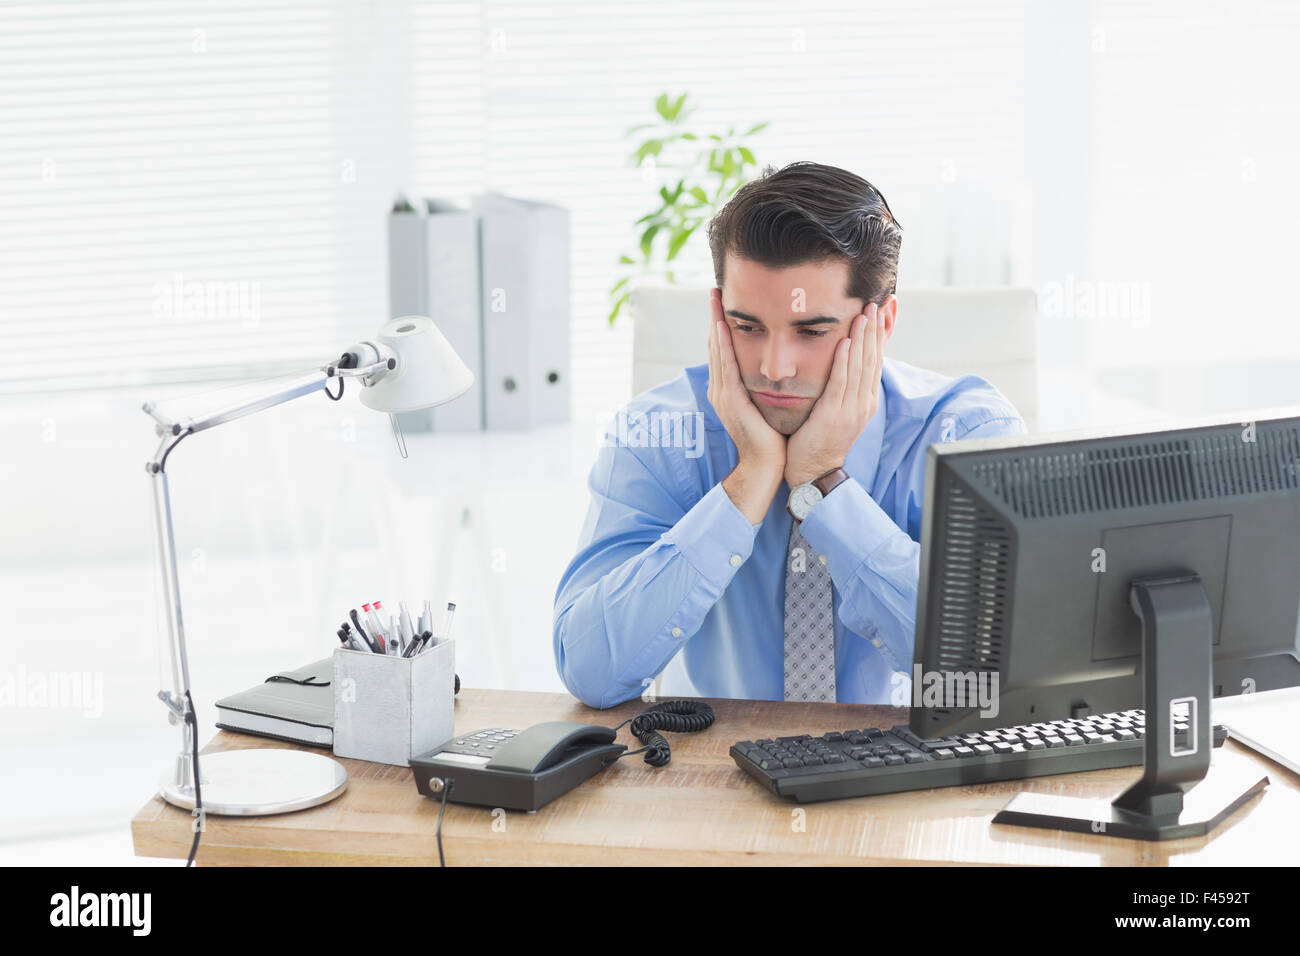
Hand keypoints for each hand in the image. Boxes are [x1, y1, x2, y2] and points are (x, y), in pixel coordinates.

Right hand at [708, 288, 785, 522]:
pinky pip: (724, 367)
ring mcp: (722, 395)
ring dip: (715, 324)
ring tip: (714, 301)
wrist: (767, 465)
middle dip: (714, 317)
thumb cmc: (773, 436)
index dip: (721, 325)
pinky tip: (721, 328)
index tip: (723, 302)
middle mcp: (720, 389)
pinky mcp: (729, 401)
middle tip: (713, 291)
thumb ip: (764, 384)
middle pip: (715, 346)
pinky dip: (722, 346)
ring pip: (716, 352)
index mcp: (728, 389)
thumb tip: (777, 365)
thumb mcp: (766, 403)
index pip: (723, 350)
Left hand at [784, 302, 885, 488]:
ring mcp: (851, 409)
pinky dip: (844, 360)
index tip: (881, 312)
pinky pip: (841, 382)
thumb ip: (843, 387)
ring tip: (864, 313)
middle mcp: (863, 402)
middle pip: (873, 359)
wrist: (813, 470)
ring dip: (862, 338)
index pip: (877, 361)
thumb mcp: (838, 410)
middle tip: (876, 303)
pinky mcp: (834, 414)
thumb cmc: (819, 439)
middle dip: (875, 330)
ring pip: (860, 367)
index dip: (880, 336)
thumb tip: (844, 362)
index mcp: (865, 400)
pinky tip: (845, 342)